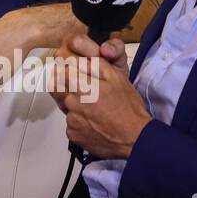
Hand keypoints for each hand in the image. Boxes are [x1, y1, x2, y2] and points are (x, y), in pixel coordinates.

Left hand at [58, 37, 150, 159]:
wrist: (136, 138)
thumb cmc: (128, 108)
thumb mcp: (117, 78)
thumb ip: (95, 65)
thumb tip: (80, 59)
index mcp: (82, 86)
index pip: (61, 71)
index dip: (69, 71)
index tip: (77, 74)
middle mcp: (72, 103)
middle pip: (60, 89)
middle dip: (70, 88)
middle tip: (87, 93)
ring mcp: (71, 120)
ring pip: (66, 106)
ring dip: (76, 105)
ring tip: (95, 110)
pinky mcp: (72, 134)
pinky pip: (71, 123)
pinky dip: (79, 121)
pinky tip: (94, 122)